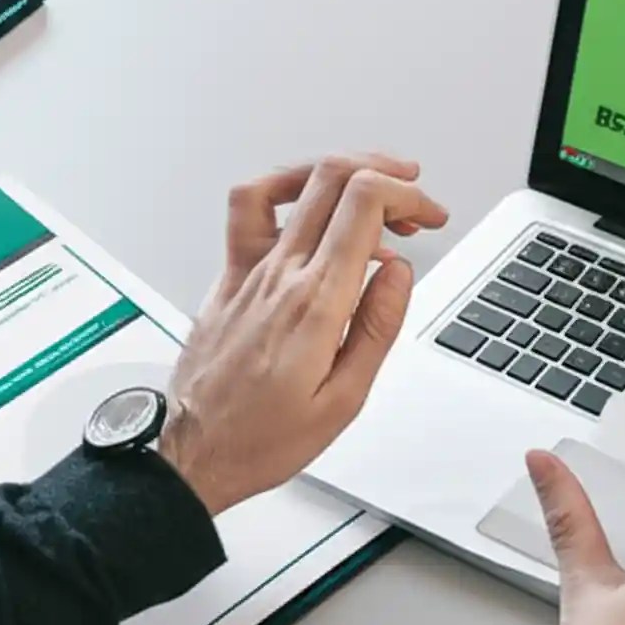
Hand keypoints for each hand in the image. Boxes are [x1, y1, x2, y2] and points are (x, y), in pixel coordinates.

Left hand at [159, 154, 448, 514]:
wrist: (196, 455)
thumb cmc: (262, 438)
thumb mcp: (343, 401)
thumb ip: (377, 328)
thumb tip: (400, 274)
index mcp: (315, 304)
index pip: (365, 206)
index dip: (408, 195)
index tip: (429, 214)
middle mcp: (278, 276)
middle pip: (334, 179)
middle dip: (387, 175)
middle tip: (414, 201)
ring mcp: (247, 271)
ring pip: (292, 183)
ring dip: (339, 170)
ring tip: (370, 183)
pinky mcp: (228, 277)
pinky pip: (248, 209)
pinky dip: (282, 187)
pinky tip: (305, 197)